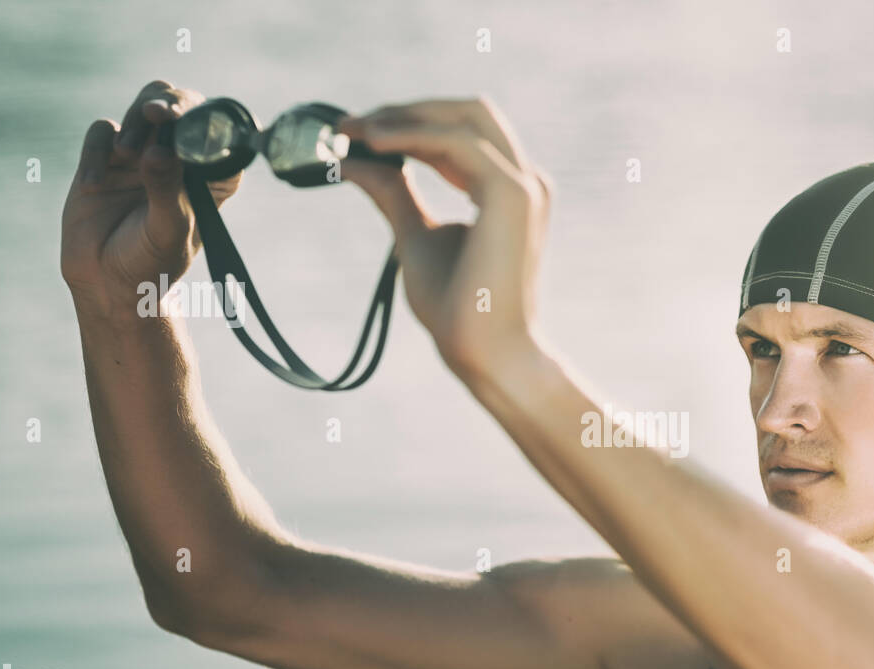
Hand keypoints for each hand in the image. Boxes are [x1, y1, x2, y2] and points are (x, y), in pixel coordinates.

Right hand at [60, 80, 241, 317]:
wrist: (108, 284)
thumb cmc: (152, 264)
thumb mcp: (168, 232)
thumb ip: (167, 192)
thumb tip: (161, 151)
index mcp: (212, 177)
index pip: (219, 135)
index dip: (208, 119)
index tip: (189, 123)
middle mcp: (181, 160)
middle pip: (181, 106)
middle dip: (170, 103)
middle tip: (156, 113)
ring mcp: (143, 154)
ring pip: (143, 108)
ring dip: (135, 124)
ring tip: (127, 155)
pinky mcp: (106, 157)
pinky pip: (103, 131)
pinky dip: (96, 152)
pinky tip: (93, 187)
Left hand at [337, 96, 551, 377]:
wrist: (486, 353)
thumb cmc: (458, 310)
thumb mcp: (415, 237)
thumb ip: (394, 194)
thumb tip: (353, 160)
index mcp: (506, 192)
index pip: (461, 133)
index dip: (407, 123)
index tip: (352, 132)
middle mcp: (523, 181)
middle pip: (468, 111)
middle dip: (407, 109)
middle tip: (350, 125)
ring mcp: (523, 185)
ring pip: (466, 115)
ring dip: (406, 115)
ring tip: (354, 131)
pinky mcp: (513, 194)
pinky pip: (459, 141)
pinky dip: (414, 134)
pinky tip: (373, 142)